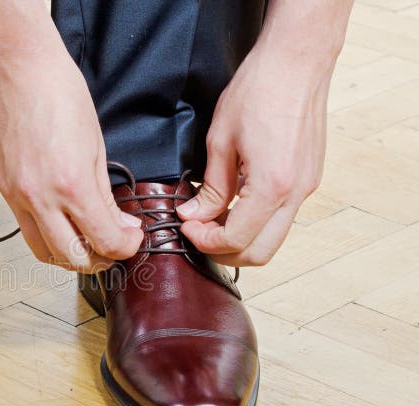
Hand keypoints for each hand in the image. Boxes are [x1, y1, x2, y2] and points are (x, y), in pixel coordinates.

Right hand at [0, 48, 142, 271]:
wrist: (17, 68)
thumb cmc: (59, 92)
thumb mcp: (97, 145)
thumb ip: (105, 192)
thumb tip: (119, 223)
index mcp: (72, 185)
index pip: (104, 241)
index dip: (125, 247)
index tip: (132, 239)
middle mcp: (40, 198)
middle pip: (72, 259)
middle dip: (99, 260)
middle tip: (112, 247)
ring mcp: (18, 197)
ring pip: (44, 252)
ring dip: (69, 256)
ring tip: (86, 242)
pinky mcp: (4, 191)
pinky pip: (26, 229)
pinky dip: (47, 235)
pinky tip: (61, 221)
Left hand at [177, 29, 336, 266]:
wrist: (297, 61)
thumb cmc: (258, 91)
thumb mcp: (220, 140)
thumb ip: (211, 187)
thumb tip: (195, 215)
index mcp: (272, 186)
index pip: (236, 240)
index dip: (205, 241)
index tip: (186, 226)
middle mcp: (296, 193)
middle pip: (261, 253)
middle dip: (224, 253)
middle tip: (198, 235)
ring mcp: (307, 187)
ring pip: (274, 238)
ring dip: (242, 239)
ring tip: (213, 219)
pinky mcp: (309, 178)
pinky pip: (282, 216)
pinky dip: (257, 221)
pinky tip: (235, 203)